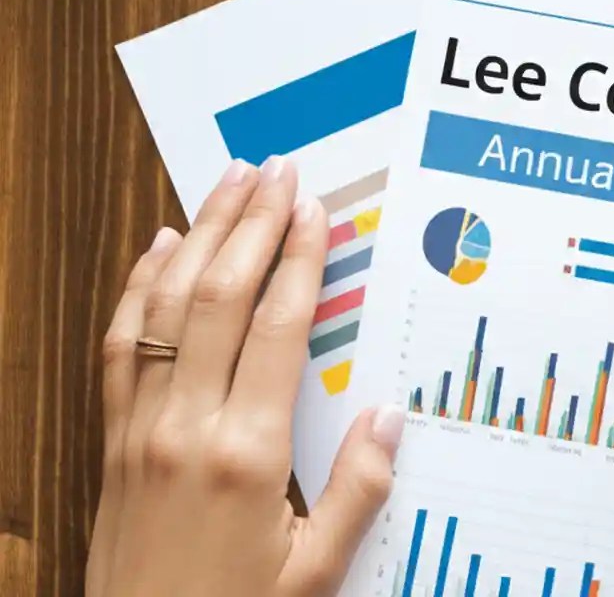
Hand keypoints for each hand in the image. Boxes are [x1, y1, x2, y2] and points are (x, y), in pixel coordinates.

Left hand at [85, 157, 403, 596]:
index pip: (277, 327)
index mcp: (249, 453)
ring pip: (166, 305)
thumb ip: (357, 490)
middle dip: (250, 223)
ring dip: (199, 235)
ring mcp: (140, 427)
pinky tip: (156, 247)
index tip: (314, 210)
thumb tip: (390, 414)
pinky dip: (136, 286)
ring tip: (226, 183)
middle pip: (220, 296)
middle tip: (276, 169)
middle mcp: (187, 425)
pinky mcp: (111, 438)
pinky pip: (119, 343)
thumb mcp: (316, 573)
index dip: (298, 259)